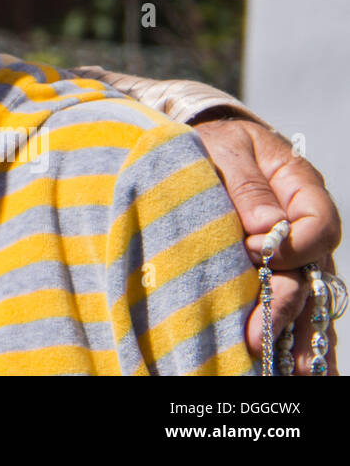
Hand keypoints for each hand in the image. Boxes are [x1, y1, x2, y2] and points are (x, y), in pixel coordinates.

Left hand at [192, 116, 341, 373]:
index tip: (254, 253)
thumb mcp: (224, 148)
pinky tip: (296, 368)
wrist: (196, 141)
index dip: (291, 246)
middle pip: (310, 273)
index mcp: (299, 187)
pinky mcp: (270, 271)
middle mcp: (302, 225)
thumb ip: (247, 185)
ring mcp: (290, 253)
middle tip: (256, 334)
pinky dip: (294, 337)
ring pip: (307, 299)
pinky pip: (292, 307)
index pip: (316, 225)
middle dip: (285, 305)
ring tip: (290, 372)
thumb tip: (270, 229)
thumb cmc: (210, 141)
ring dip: (297, 335)